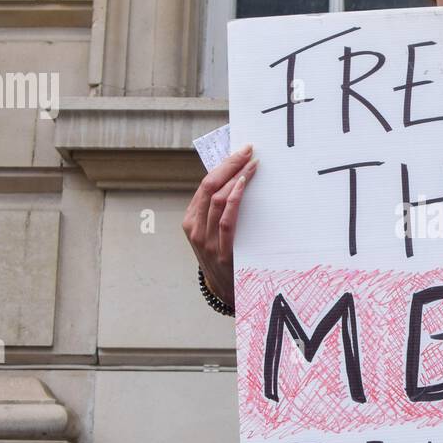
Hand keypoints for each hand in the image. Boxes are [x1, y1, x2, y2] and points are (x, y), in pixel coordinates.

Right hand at [182, 143, 258, 304]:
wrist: (226, 291)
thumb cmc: (223, 256)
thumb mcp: (212, 234)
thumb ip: (217, 212)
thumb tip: (237, 179)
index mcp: (190, 221)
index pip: (204, 185)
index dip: (222, 165)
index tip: (240, 152)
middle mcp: (195, 229)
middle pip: (209, 187)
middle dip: (229, 165)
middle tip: (247, 151)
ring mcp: (206, 240)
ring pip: (216, 199)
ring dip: (236, 177)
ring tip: (252, 164)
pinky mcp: (221, 250)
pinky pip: (226, 219)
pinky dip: (234, 198)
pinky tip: (244, 184)